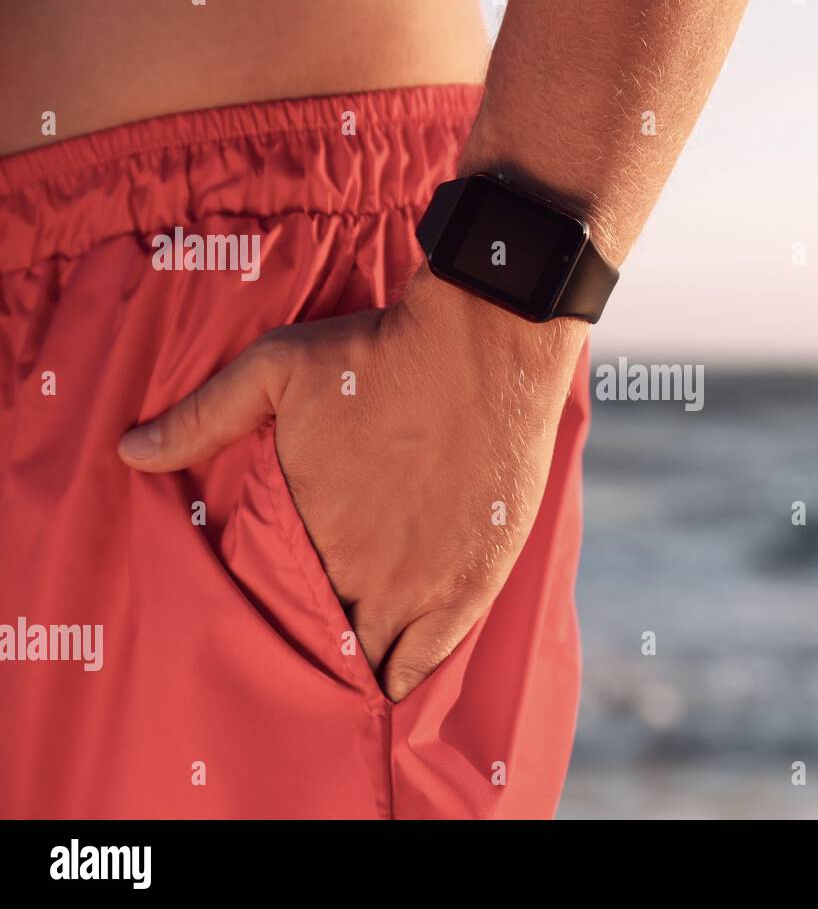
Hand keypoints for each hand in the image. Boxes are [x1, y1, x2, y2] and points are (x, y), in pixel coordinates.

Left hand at [117, 265, 585, 700]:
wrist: (482, 349)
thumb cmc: (379, 355)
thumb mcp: (276, 367)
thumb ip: (203, 417)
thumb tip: (130, 451)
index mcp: (303, 524)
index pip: (264, 601)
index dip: (261, 614)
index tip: (258, 613)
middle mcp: (356, 568)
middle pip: (314, 639)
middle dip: (302, 646)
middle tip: (297, 641)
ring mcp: (418, 583)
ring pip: (368, 661)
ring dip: (350, 666)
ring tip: (340, 661)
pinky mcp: (471, 583)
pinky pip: (427, 660)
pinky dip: (403, 673)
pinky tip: (388, 675)